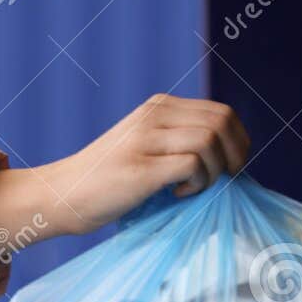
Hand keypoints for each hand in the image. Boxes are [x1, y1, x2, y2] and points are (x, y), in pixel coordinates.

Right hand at [0, 95, 251, 262]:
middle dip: (234, 156)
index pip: (221, 112)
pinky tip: (178, 195)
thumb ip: (178, 140)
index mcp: (158, 107)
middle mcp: (153, 115)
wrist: (64, 194)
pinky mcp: (141, 167)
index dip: (238, 141)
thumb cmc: (108, 179)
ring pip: (210, 141)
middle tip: (223, 181)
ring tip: (193, 188)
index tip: (231, 168)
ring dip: (214, 172)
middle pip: (221, 122)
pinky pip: (193, 165)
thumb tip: (230, 156)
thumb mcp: (145, 145)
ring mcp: (145, 139)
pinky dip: (197, 185)